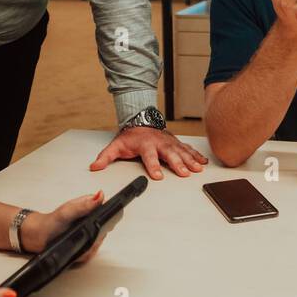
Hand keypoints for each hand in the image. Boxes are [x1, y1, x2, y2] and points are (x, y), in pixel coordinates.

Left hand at [21, 190, 108, 260]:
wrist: (38, 236)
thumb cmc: (51, 221)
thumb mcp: (67, 211)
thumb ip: (84, 205)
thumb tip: (100, 195)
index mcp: (88, 207)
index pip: (106, 210)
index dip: (108, 217)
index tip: (103, 224)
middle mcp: (89, 220)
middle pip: (104, 229)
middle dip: (98, 236)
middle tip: (86, 237)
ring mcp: (86, 233)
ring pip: (98, 242)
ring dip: (91, 247)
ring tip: (78, 245)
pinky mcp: (82, 245)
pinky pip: (90, 252)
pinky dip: (85, 254)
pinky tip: (77, 252)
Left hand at [89, 127, 207, 179]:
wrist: (140, 120)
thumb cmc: (130, 137)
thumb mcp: (115, 146)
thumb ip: (105, 157)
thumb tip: (94, 167)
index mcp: (145, 144)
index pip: (149, 156)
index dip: (153, 166)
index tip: (158, 176)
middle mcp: (159, 143)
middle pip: (169, 154)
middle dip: (178, 163)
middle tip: (184, 173)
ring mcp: (169, 142)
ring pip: (181, 151)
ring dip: (190, 160)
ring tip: (197, 169)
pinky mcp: (175, 142)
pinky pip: (187, 148)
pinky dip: (196, 155)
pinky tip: (202, 162)